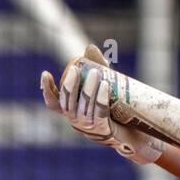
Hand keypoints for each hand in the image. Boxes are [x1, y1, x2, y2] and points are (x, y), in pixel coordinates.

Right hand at [40, 44, 164, 164]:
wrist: (134, 131)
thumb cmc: (115, 106)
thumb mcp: (104, 86)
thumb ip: (96, 68)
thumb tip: (89, 48)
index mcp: (72, 112)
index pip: (53, 104)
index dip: (47, 90)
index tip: (45, 73)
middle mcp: (76, 121)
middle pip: (68, 101)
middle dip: (71, 84)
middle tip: (76, 69)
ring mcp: (88, 127)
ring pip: (84, 105)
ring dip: (89, 88)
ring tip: (96, 73)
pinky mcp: (103, 129)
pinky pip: (99, 111)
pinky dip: (100, 97)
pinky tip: (103, 85)